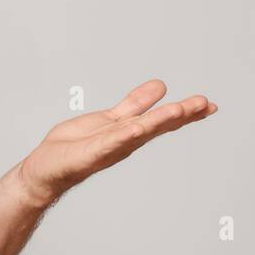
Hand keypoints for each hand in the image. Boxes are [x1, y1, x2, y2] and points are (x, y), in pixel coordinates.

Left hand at [19, 79, 215, 204]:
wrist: (46, 168)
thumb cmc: (75, 146)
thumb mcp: (109, 117)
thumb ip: (134, 104)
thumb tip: (161, 86)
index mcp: (130, 131)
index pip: (161, 119)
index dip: (185, 112)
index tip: (208, 105)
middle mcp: (125, 140)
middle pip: (156, 125)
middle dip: (181, 115)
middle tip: (207, 105)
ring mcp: (109, 146)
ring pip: (138, 131)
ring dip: (158, 122)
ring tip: (180, 110)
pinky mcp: (91, 152)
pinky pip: (110, 142)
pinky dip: (124, 135)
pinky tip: (137, 127)